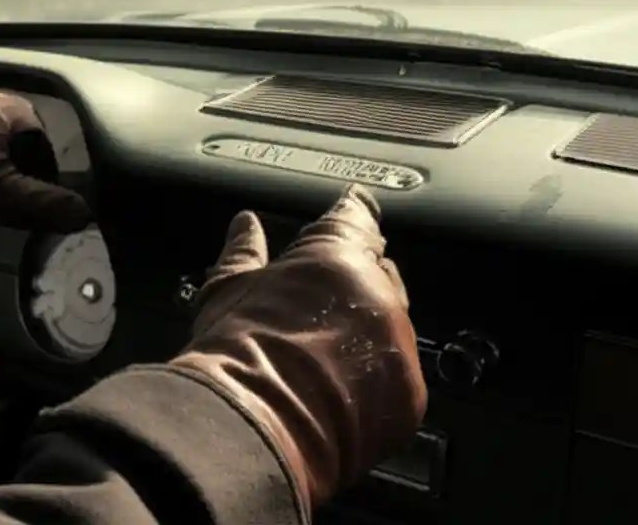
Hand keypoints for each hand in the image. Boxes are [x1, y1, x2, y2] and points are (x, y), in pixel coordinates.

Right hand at [170, 185, 426, 510]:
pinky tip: (343, 400)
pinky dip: (379, 391)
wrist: (255, 426)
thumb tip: (245, 225)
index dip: (355, 219)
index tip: (356, 210)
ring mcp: (400, 343)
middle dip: (359, 291)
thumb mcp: (227, 291)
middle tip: (321, 314)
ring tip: (325, 367)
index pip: (358, 220)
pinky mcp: (410, 394)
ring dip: (370, 343)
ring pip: (394, 333)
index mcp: (336, 254)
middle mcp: (379, 292)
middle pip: (381, 278)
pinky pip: (401, 384)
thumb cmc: (236, 353)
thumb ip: (244, 252)